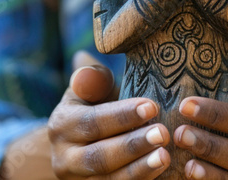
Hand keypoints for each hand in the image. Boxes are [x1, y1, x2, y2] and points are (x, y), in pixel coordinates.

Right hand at [47, 51, 172, 178]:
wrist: (80, 146)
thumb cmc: (95, 107)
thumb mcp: (88, 90)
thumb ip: (90, 78)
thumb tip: (83, 60)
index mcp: (61, 125)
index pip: (91, 122)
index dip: (121, 116)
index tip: (152, 107)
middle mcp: (64, 159)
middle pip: (98, 157)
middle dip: (132, 146)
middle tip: (163, 134)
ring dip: (139, 170)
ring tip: (166, 157)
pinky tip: (165, 174)